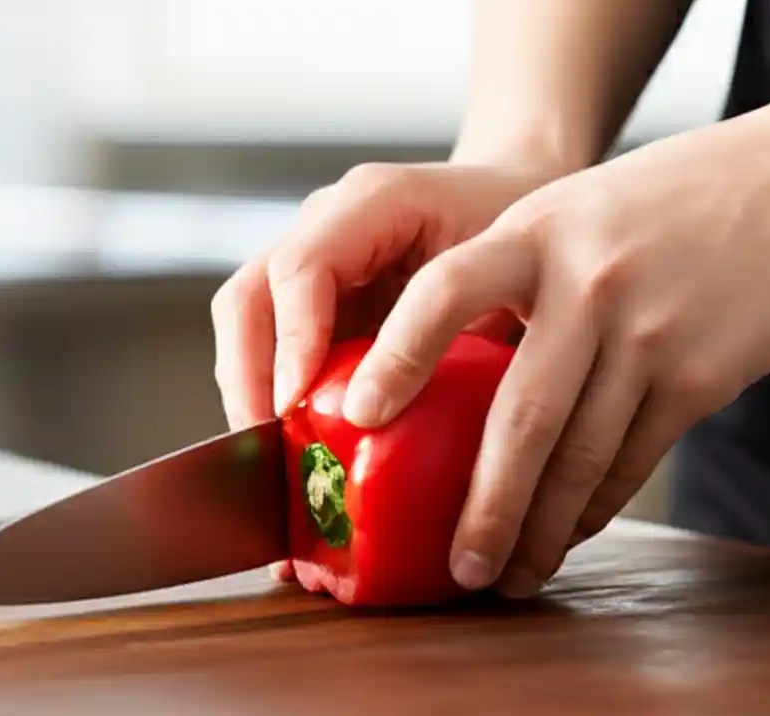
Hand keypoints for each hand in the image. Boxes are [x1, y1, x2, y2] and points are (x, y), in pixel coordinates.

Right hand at [211, 162, 554, 580]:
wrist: (524, 212)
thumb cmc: (523, 236)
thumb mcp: (509, 277)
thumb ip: (456, 325)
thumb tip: (401, 411)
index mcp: (375, 201)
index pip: (301, 267)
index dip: (292, 340)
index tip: (295, 404)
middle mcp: (328, 226)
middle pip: (247, 297)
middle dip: (246, 377)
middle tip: (268, 446)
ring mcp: (313, 264)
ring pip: (246, 325)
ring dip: (251, 394)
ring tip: (276, 459)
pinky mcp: (313, 304)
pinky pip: (269, 349)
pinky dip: (273, 399)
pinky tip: (296, 449)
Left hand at [340, 118, 769, 597]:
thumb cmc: (650, 210)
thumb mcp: (562, 214)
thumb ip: (502, 279)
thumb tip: (431, 379)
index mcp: (534, 234)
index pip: (446, 290)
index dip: (399, 354)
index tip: (360, 415)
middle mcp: (588, 284)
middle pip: (524, 416)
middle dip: (485, 505)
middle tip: (459, 566)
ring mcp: (649, 332)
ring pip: (583, 456)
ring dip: (542, 528)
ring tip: (510, 574)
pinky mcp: (700, 376)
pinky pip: (634, 460)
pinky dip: (596, 507)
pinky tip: (569, 534)